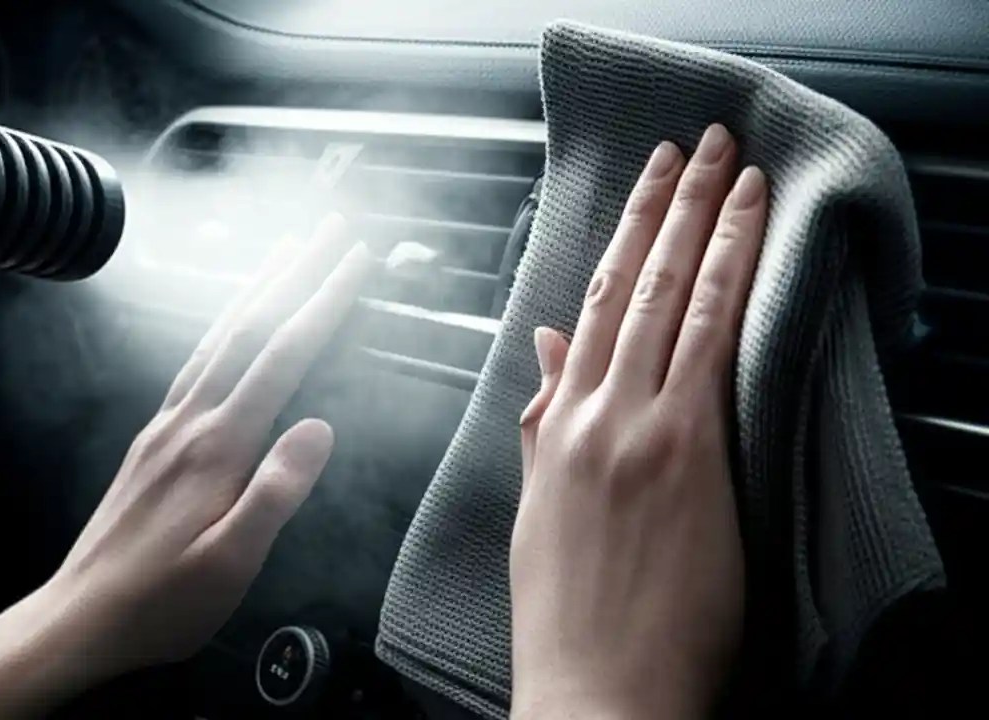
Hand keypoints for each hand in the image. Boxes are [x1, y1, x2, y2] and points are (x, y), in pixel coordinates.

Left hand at [41, 214, 369, 680]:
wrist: (80, 618)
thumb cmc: (161, 602)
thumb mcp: (231, 562)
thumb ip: (277, 492)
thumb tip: (320, 428)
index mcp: (218, 449)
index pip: (282, 357)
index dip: (322, 303)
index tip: (353, 261)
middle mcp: (189, 424)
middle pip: (249, 329)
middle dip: (295, 273)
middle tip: (330, 229)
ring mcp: (166, 429)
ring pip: (218, 339)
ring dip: (256, 290)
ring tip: (284, 254)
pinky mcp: (153, 443)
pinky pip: (194, 364)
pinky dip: (222, 328)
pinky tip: (229, 327)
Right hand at [511, 125, 764, 718]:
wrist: (591, 690)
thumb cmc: (567, 614)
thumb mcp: (538, 509)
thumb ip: (542, 423)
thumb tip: (546, 350)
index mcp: (553, 428)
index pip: (590, 308)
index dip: (624, 240)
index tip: (649, 191)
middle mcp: (590, 415)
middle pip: (633, 287)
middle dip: (668, 206)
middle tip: (696, 145)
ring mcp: (638, 429)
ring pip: (673, 301)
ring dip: (707, 224)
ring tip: (734, 171)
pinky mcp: (686, 456)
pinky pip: (709, 346)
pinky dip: (730, 282)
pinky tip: (749, 240)